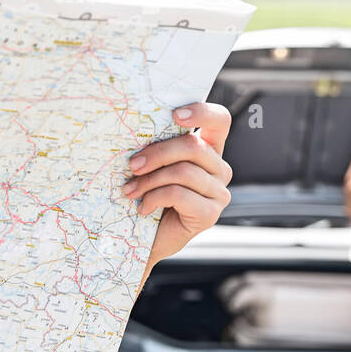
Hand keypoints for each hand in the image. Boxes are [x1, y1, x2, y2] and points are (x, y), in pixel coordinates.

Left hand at [121, 103, 232, 264]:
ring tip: (130, 190)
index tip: (175, 115)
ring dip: (149, 180)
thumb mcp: (152, 165)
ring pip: (183, 171)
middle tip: (132, 165)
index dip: (202, 112)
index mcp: (208, 149)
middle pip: (193, 146)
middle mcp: (220, 169)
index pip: (220, 120)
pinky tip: (143, 208)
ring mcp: (219, 193)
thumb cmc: (145, 195)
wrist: (142, 239)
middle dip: (157, 153)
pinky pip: (179, 194)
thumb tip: (139, 127)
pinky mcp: (210, 214)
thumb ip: (158, 145)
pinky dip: (154, 198)